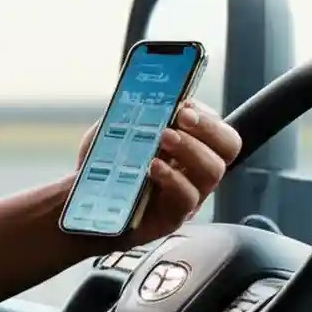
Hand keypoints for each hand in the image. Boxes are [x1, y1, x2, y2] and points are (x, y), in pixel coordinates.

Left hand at [76, 99, 241, 246]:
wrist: (84, 205)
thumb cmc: (104, 167)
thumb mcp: (113, 132)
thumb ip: (129, 113)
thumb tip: (138, 95)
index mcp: (189, 146)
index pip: (219, 129)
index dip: (207, 116)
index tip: (184, 105)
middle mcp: (195, 170)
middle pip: (227, 148)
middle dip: (207, 128)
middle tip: (180, 119)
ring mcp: (188, 194)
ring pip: (212, 172)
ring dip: (190, 149)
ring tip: (163, 138)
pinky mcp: (173, 217)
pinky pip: (187, 198)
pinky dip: (173, 178)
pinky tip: (153, 167)